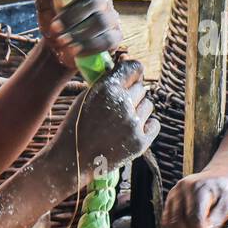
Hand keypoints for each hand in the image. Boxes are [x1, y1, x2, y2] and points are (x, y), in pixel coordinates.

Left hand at [23, 0, 121, 72]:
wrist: (60, 47)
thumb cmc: (55, 19)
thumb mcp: (45, 3)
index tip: (58, 1)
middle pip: (94, 1)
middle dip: (72, 16)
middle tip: (54, 27)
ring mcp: (111, 18)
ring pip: (101, 22)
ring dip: (79, 33)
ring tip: (61, 41)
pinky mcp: (115, 37)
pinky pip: (107, 40)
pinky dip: (89, 46)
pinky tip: (74, 51)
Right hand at [45, 60, 157, 185]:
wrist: (72, 160)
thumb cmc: (78, 126)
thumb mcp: (86, 97)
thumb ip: (107, 82)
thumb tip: (126, 68)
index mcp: (107, 89)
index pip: (135, 68)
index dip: (133, 71)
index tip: (131, 76)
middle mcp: (123, 104)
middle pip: (141, 88)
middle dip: (132, 94)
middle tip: (119, 105)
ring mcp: (133, 124)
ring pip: (148, 106)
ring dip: (138, 110)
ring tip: (121, 121)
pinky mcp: (140, 142)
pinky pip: (154, 124)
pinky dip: (146, 126)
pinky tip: (131, 130)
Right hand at [161, 170, 227, 227]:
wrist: (218, 176)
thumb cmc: (225, 191)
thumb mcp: (227, 207)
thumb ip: (215, 225)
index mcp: (199, 188)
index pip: (195, 217)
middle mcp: (183, 188)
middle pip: (181, 220)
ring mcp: (174, 193)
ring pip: (171, 222)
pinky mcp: (170, 198)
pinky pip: (167, 220)